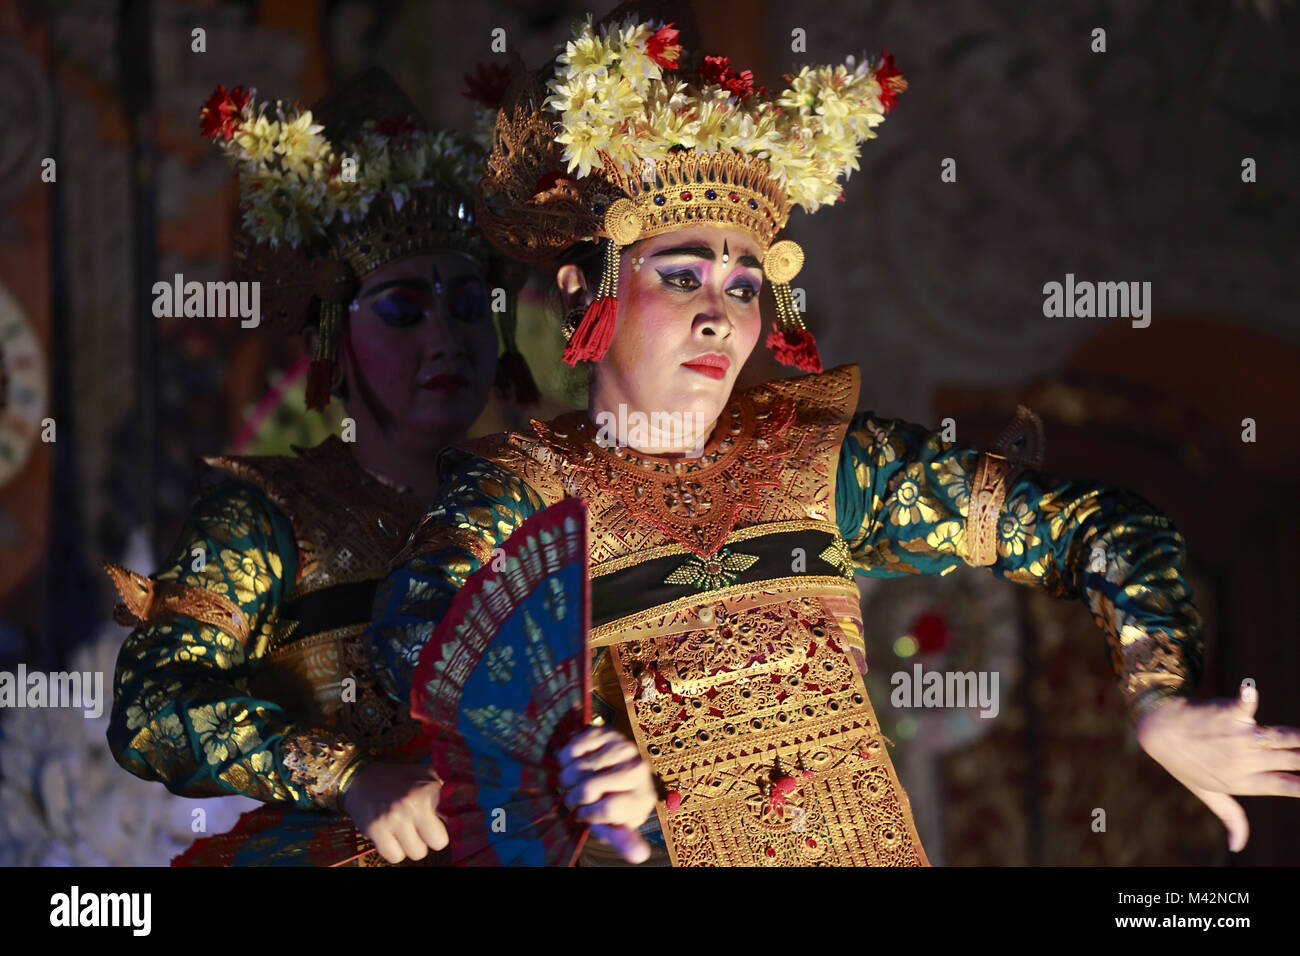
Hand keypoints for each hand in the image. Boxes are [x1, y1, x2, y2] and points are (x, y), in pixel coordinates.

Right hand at [341, 761, 448, 863]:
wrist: (361, 778)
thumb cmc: (399, 778)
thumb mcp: (426, 775)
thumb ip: (443, 794)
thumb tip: (454, 817)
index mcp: (426, 792)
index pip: (444, 832)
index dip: (440, 828)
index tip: (434, 822)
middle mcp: (410, 807)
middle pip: (434, 845)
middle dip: (428, 839)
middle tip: (419, 828)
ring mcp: (392, 820)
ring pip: (414, 854)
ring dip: (410, 845)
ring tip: (404, 830)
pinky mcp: (375, 830)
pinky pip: (394, 856)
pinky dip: (393, 850)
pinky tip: (391, 835)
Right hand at [558, 724, 656, 863]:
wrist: (613, 777)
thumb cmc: (613, 808)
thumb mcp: (616, 827)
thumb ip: (624, 840)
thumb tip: (639, 856)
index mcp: (643, 798)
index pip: (607, 808)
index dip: (589, 814)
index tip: (587, 813)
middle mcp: (639, 770)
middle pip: (590, 787)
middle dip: (575, 796)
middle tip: (577, 797)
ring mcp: (624, 748)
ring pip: (579, 767)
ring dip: (567, 778)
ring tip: (574, 782)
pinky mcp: (608, 732)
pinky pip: (574, 747)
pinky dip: (566, 758)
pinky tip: (574, 763)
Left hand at [1136, 683, 1299, 851]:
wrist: (1159, 731)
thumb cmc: (1185, 762)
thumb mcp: (1206, 792)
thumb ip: (1230, 816)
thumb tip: (1238, 847)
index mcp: (1242, 781)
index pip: (1284, 787)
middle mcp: (1244, 760)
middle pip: (1290, 760)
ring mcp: (1237, 736)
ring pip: (1281, 736)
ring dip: (1298, 737)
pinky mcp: (1228, 713)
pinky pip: (1243, 704)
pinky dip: (1247, 697)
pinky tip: (1249, 690)